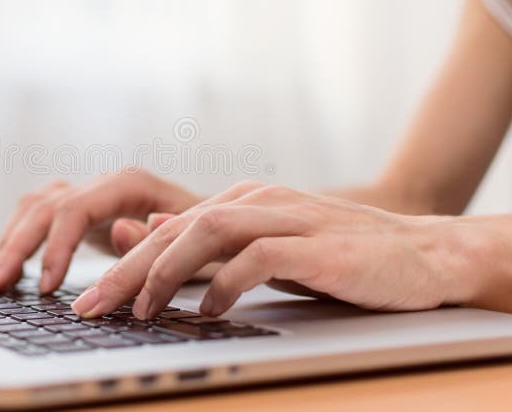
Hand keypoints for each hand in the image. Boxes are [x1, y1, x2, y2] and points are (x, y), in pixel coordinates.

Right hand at [0, 169, 201, 293]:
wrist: (215, 221)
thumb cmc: (208, 233)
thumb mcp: (195, 240)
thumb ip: (159, 238)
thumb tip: (120, 230)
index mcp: (130, 184)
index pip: (77, 207)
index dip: (57, 246)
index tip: (46, 286)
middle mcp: (104, 183)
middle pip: (48, 206)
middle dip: (18, 247)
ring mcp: (91, 193)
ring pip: (37, 206)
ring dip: (12, 241)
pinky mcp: (82, 208)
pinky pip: (40, 212)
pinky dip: (20, 234)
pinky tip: (10, 262)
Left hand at [71, 182, 475, 318]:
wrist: (420, 253)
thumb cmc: (337, 256)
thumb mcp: (265, 247)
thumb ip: (211, 242)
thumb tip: (151, 234)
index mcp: (242, 202)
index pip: (168, 228)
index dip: (124, 262)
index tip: (91, 300)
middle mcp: (258, 201)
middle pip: (177, 227)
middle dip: (127, 268)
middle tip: (92, 306)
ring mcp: (288, 218)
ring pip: (208, 231)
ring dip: (166, 270)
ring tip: (139, 308)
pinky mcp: (317, 244)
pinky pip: (258, 257)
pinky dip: (226, 282)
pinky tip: (207, 309)